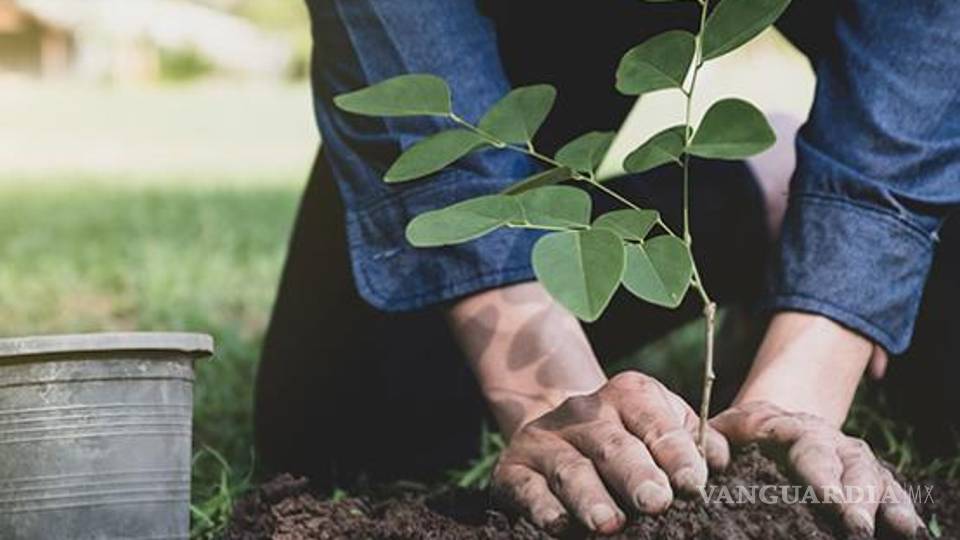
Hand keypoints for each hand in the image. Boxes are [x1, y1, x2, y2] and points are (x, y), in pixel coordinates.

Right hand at [490, 372, 729, 534]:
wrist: (560, 438)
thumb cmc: (634, 443)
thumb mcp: (668, 428)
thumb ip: (702, 441)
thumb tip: (721, 459)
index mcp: (629, 395)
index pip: (655, 421)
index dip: (675, 452)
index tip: (693, 484)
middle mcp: (583, 411)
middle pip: (612, 444)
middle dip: (635, 475)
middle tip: (656, 503)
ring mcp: (544, 439)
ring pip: (570, 468)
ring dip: (589, 497)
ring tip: (609, 524)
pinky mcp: (513, 469)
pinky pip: (527, 488)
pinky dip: (543, 507)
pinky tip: (559, 526)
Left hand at [712, 401, 924, 536]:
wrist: (762, 425)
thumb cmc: (734, 437)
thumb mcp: (719, 432)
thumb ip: (710, 442)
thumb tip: (704, 464)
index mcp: (785, 425)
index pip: (805, 441)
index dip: (819, 469)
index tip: (826, 495)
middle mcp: (824, 437)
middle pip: (846, 459)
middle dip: (853, 491)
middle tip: (855, 523)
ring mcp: (847, 456)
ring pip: (871, 473)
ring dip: (879, 500)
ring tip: (888, 528)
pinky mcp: (864, 477)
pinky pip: (889, 488)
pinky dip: (899, 506)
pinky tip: (907, 528)